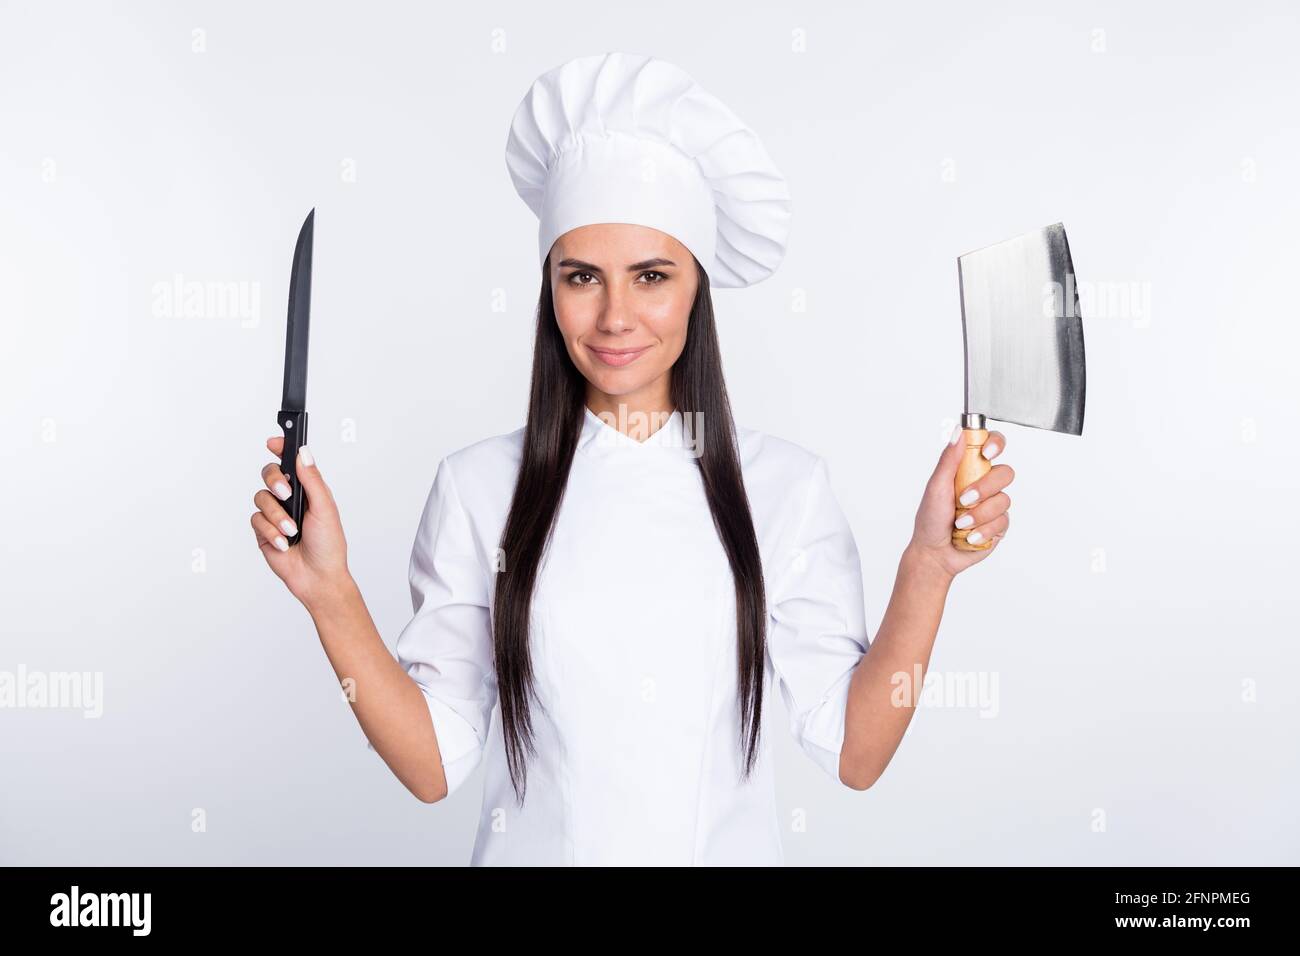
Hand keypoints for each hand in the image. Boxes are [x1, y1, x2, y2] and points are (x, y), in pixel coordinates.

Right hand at [250, 437, 350, 610]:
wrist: (317, 577)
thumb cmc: (329, 544)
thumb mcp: (324, 508)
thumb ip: (311, 480)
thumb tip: (303, 452)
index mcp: (308, 489)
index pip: (291, 462)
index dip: (281, 448)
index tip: (273, 442)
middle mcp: (290, 498)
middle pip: (269, 473)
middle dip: (274, 481)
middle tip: (285, 493)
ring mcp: (275, 514)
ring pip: (260, 498)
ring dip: (277, 516)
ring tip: (292, 531)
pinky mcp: (263, 530)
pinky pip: (256, 520)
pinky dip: (270, 531)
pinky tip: (284, 543)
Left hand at [908, 427, 1014, 579]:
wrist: (934, 552)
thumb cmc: (931, 518)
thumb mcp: (936, 486)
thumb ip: (949, 460)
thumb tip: (958, 432)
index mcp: (970, 469)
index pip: (992, 445)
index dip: (996, 444)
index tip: (987, 453)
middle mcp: (985, 484)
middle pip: (1005, 473)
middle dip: (985, 488)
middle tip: (964, 499)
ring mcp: (994, 504)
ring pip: (1004, 500)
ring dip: (979, 514)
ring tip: (960, 524)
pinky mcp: (999, 525)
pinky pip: (1003, 522)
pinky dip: (983, 530)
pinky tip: (969, 537)